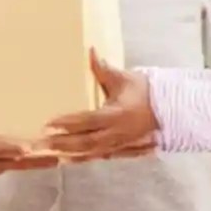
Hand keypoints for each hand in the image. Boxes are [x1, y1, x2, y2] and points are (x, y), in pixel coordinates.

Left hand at [38, 49, 158, 162]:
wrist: (169, 110)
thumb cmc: (145, 92)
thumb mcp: (123, 78)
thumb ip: (103, 68)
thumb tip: (90, 51)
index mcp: (116, 115)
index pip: (87, 121)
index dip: (68, 124)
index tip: (49, 124)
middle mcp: (115, 133)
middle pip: (84, 143)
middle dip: (62, 144)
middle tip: (41, 143)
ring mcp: (117, 145)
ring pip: (89, 153)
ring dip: (68, 154)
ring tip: (47, 153)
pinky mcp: (118, 150)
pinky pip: (96, 156)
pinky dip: (80, 158)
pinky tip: (65, 159)